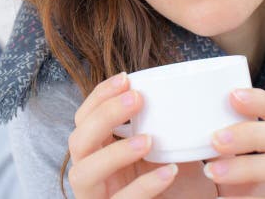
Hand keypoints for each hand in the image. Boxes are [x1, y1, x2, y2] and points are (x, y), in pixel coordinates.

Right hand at [67, 72, 217, 197]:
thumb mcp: (165, 154)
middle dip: (104, 116)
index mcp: (97, 152)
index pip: (83, 118)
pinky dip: (145, 185)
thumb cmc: (175, 187)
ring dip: (115, 152)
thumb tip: (187, 89)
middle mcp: (90, 174)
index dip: (99, 96)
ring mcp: (98, 197)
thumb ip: (163, 127)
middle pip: (77, 141)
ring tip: (148, 139)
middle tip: (136, 99)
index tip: (126, 78)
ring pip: (84, 173)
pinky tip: (169, 171)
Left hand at [203, 87, 264, 197]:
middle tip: (214, 139)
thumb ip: (220, 147)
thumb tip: (186, 114)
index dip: (263, 100)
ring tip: (213, 171)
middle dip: (252, 132)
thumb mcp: (230, 172)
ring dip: (250, 164)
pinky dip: (257, 188)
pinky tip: (228, 198)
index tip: (230, 95)